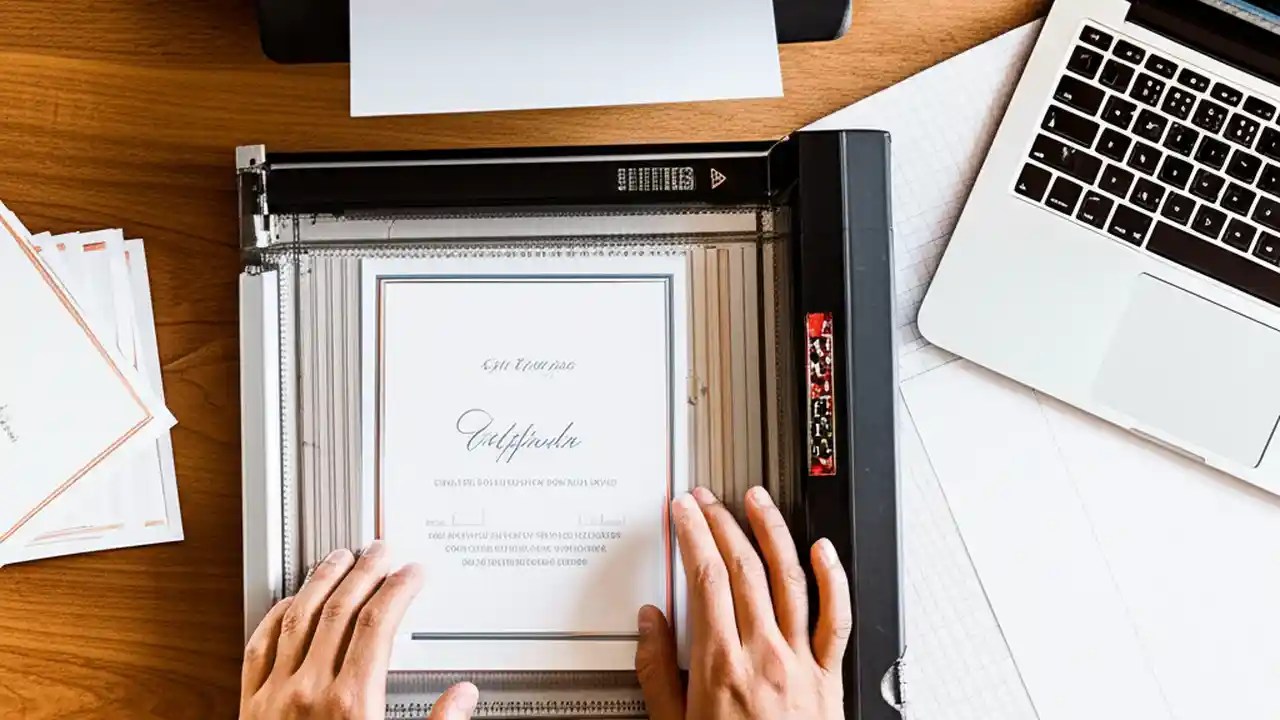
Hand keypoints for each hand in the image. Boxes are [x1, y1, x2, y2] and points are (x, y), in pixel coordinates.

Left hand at [240, 541, 478, 719]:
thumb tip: (463, 698)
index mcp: (351, 704)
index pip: (380, 622)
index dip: (399, 588)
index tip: (413, 574)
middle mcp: (309, 692)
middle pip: (341, 608)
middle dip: (365, 570)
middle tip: (382, 551)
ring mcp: (274, 696)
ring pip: (298, 617)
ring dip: (321, 580)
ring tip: (339, 558)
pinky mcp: (248, 708)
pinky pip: (258, 647)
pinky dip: (276, 616)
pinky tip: (290, 602)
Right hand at [635, 487, 852, 719]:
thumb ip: (656, 671)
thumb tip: (649, 623)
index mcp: (721, 664)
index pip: (706, 578)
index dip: (693, 535)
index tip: (684, 512)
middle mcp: (764, 654)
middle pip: (744, 568)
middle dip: (722, 524)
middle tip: (708, 500)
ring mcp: (800, 662)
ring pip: (790, 579)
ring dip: (772, 532)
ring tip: (758, 501)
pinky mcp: (828, 676)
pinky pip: (835, 618)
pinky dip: (833, 578)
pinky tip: (823, 550)